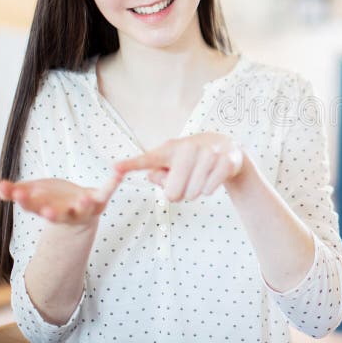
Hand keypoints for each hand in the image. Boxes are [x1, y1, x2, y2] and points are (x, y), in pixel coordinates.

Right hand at [0, 174, 122, 225]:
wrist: (79, 210)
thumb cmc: (52, 199)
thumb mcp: (32, 194)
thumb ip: (15, 192)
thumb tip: (0, 187)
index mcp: (46, 209)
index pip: (33, 207)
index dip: (26, 201)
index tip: (19, 194)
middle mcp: (66, 213)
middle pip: (57, 215)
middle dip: (51, 212)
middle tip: (46, 210)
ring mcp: (84, 209)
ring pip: (84, 209)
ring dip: (84, 205)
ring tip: (84, 199)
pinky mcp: (100, 201)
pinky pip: (107, 192)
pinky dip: (113, 183)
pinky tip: (119, 173)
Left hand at [114, 133, 243, 201]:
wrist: (226, 148)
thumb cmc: (192, 159)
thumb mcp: (173, 164)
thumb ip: (159, 174)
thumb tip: (154, 177)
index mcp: (170, 149)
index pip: (148, 159)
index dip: (131, 164)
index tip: (115, 167)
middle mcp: (188, 148)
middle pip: (173, 193)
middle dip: (180, 194)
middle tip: (187, 181)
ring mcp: (208, 153)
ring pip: (193, 194)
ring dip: (196, 191)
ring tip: (201, 176)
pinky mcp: (224, 161)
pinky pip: (209, 190)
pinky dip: (209, 189)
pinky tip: (212, 177)